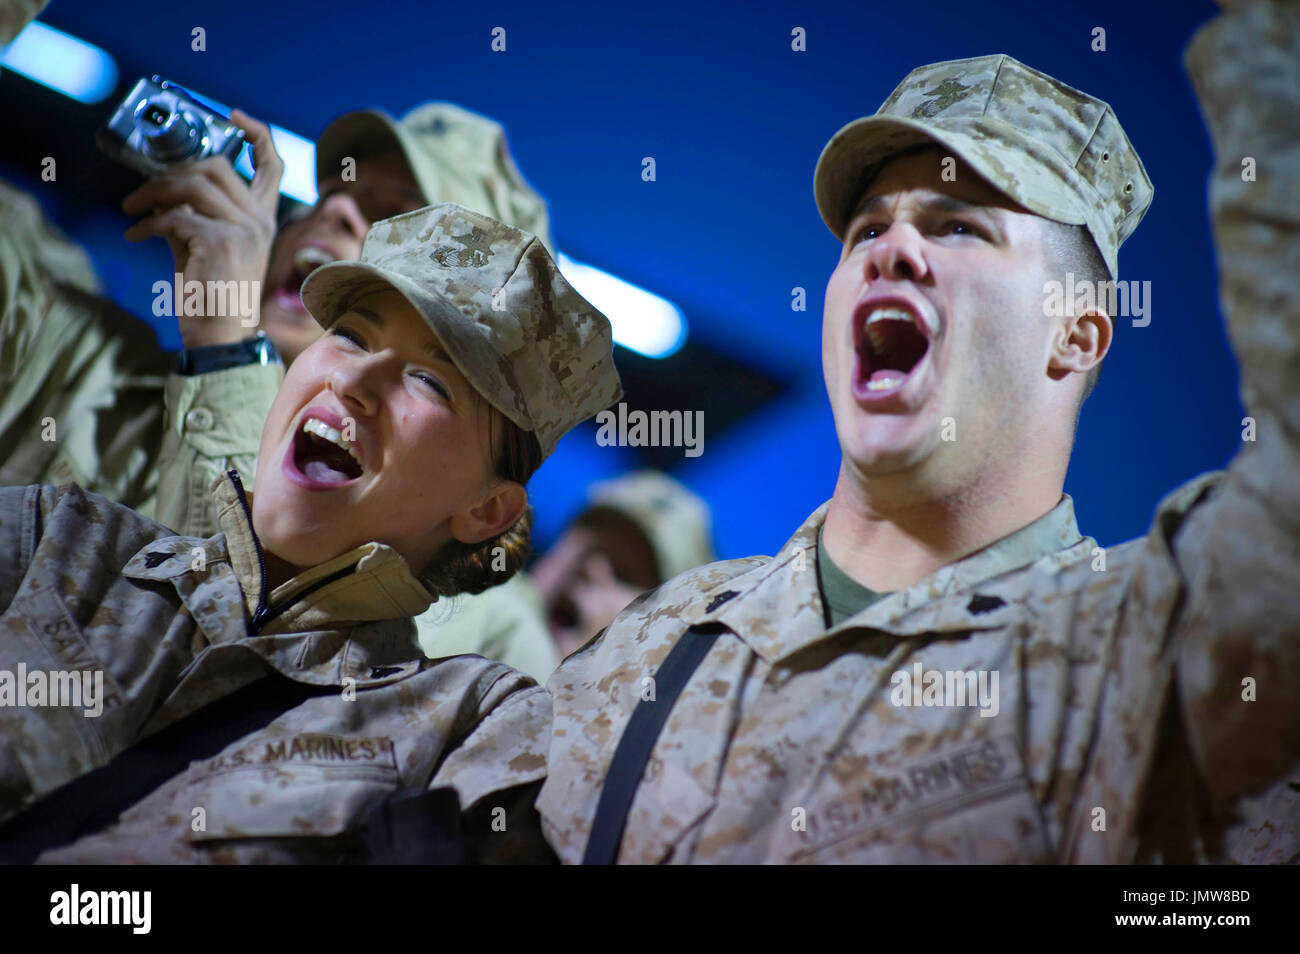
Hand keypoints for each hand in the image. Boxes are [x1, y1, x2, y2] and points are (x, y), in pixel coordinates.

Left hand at [122, 109, 283, 347]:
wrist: (219, 338)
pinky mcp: (221, 242)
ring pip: (193, 186)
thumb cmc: (211, 297)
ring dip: (153, 193)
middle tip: (144, 191)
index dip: (256, 134)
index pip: (272, 166)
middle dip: (172, 172)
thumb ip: (196, 214)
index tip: (233, 116)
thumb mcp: (206, 247)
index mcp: (263, 220)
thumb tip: (163, 189)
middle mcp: (260, 221)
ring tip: (132, 211)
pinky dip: (147, 223)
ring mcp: (244, 230)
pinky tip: (135, 235)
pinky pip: (175, 216)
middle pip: (216, 167)